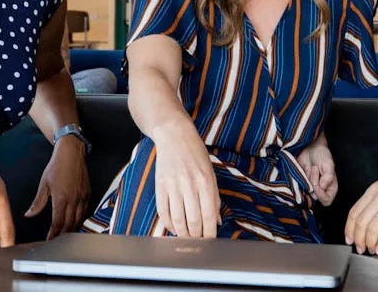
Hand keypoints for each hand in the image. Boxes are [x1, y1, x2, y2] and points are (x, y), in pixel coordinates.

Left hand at [25, 137, 89, 237]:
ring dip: (72, 228)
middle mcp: (74, 199)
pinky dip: (80, 219)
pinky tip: (75, 221)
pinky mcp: (87, 193)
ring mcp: (82, 196)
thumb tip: (29, 215)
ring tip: (65, 235)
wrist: (71, 152)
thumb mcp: (44, 184)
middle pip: (69, 224)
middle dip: (63, 235)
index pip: (58, 222)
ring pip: (79, 219)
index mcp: (61, 198)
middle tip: (57, 242)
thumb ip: (37, 202)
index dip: (54, 234)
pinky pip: (85, 211)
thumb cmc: (56, 166)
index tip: (49, 240)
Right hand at [153, 119, 220, 237]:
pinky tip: (174, 228)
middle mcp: (189, 184)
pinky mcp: (160, 186)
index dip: (210, 232)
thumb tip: (216, 220)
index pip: (209, 215)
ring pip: (178, 219)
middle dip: (197, 236)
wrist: (174, 135)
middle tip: (198, 241)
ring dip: (183, 233)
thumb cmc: (195, 153)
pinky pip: (163, 211)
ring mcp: (173, 186)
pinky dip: (168, 224)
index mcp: (205, 181)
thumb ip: (214, 197)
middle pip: (194, 220)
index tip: (210, 240)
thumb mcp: (210, 172)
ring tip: (187, 237)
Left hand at [297, 135, 337, 205]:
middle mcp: (320, 189)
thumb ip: (328, 177)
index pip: (326, 201)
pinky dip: (300, 177)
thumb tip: (322, 187)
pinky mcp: (300, 182)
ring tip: (310, 166)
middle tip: (314, 168)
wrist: (310, 147)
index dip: (321, 195)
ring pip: (305, 191)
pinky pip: (297, 186)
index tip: (317, 185)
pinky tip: (304, 168)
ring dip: (307, 177)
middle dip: (313, 182)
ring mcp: (309, 186)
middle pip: (314, 196)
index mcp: (330, 188)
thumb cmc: (322, 155)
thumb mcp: (329, 164)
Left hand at [345, 163, 377, 255]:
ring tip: (370, 250)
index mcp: (374, 189)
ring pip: (373, 227)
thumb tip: (366, 219)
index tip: (348, 239)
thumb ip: (377, 200)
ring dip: (369, 242)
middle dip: (358, 239)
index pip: (354, 211)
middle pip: (361, 221)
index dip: (349, 229)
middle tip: (359, 249)